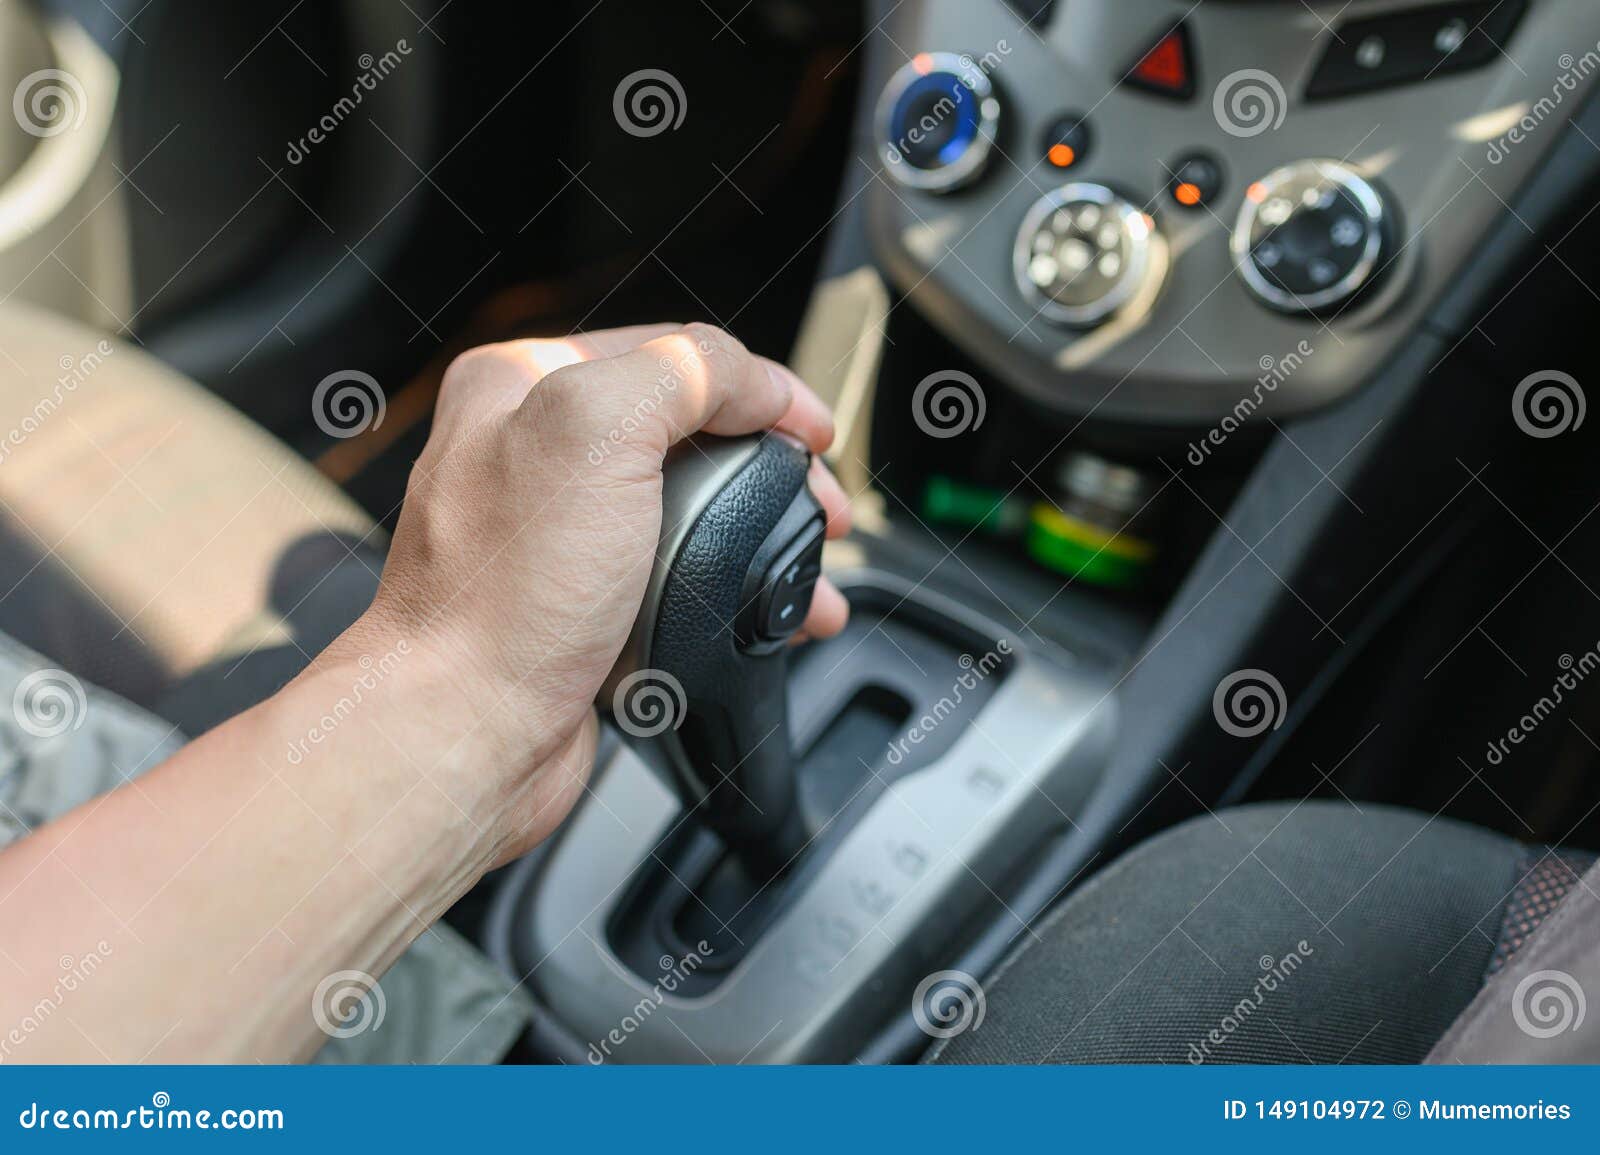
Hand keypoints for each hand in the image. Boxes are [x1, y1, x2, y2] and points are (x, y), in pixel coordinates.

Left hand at [340, 323, 851, 864]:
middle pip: (689, 434)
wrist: (466, 736)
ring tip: (812, 571)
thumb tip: (752, 384)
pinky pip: (675, 580)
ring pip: (690, 512)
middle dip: (772, 468)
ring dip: (765, 535)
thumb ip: (683, 373)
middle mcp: (531, 452)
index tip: (813, 430)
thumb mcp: (597, 431)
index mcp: (521, 384)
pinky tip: (771, 614)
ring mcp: (556, 534)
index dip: (759, 387)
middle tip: (820, 505)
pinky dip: (732, 593)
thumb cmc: (503, 598)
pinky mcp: (580, 606)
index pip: (671, 354)